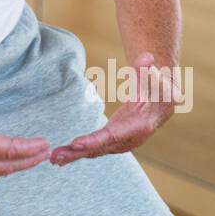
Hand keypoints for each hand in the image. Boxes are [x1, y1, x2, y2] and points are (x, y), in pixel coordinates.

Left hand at [50, 52, 177, 166]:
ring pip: (95, 151)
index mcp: (138, 126)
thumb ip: (146, 69)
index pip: (113, 135)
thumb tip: (147, 57)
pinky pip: (94, 149)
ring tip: (53, 158)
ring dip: (73, 156)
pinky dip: (78, 154)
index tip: (76, 144)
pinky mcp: (113, 142)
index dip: (94, 141)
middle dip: (77, 153)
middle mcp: (128, 139)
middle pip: (100, 148)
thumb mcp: (153, 77)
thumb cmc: (157, 88)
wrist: (161, 104)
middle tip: (55, 156)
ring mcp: (121, 143)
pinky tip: (61, 157)